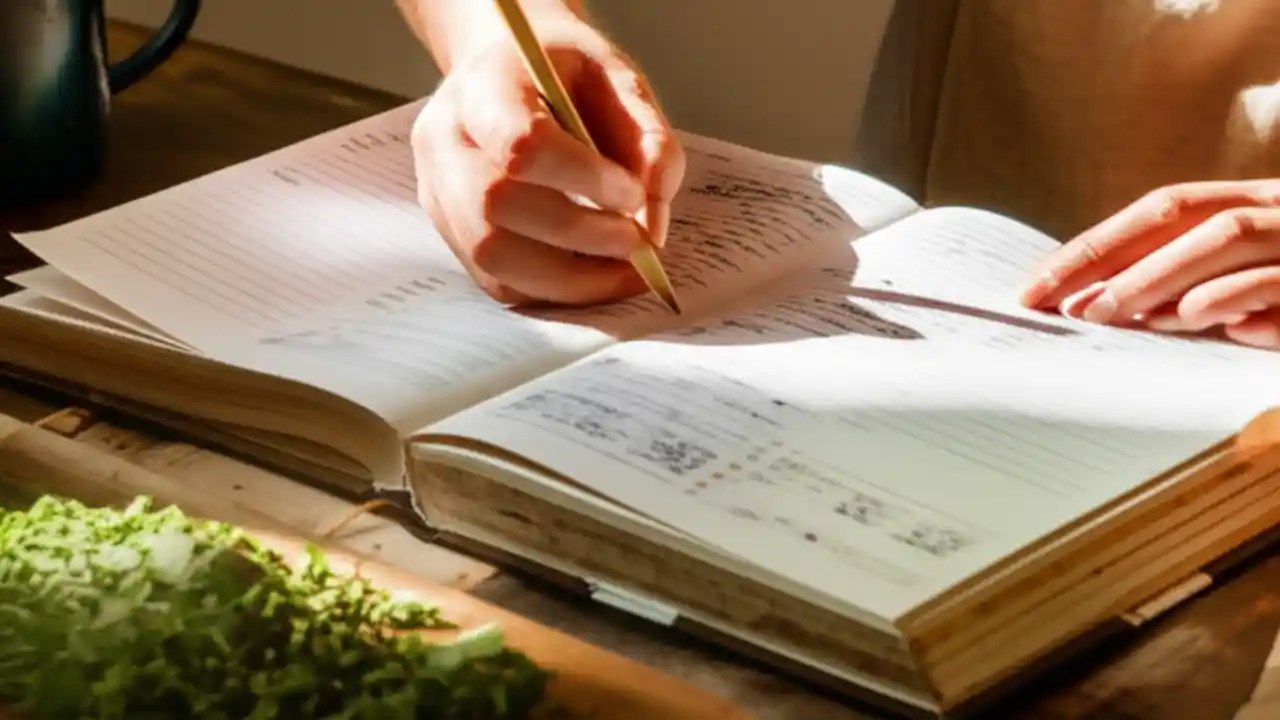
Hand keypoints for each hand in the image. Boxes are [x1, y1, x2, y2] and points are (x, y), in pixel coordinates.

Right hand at [410, 21, 684, 305]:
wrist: (506, 71)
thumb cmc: (563, 73)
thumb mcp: (616, 76)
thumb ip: (646, 136)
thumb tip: (653, 215)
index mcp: (484, 83)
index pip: (522, 144)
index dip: (586, 179)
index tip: (634, 193)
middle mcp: (445, 138)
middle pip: (497, 206)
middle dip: (581, 235)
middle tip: (637, 242)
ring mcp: (437, 189)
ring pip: (490, 256)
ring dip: (569, 278)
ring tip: (624, 271)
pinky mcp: (449, 230)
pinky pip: (494, 279)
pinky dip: (552, 290)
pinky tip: (593, 277)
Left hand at [1019, 180, 1279, 348]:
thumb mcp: (1246, 272)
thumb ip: (1186, 278)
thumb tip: (1095, 304)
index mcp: (1252, 201)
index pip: (1160, 211)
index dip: (1095, 247)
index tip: (1037, 288)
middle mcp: (1277, 207)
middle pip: (1183, 216)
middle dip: (1114, 259)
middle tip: (1067, 308)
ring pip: (1229, 235)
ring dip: (1162, 275)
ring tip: (1113, 315)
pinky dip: (1239, 297)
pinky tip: (1202, 326)